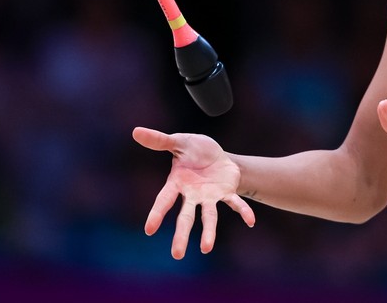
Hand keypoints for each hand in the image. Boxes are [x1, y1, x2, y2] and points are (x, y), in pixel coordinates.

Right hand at [132, 127, 255, 258]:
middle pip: (185, 217)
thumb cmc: (193, 150)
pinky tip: (251, 221)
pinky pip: (235, 203)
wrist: (217, 154)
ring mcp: (209, 196)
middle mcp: (192, 195)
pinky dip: (243, 211)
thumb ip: (159, 140)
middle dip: (182, 234)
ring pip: (208, 216)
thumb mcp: (178, 141)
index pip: (164, 200)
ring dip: (209, 232)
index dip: (157, 214)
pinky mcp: (226, 193)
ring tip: (207, 249)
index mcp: (177, 183)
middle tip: (177, 254)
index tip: (149, 229)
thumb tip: (135, 131)